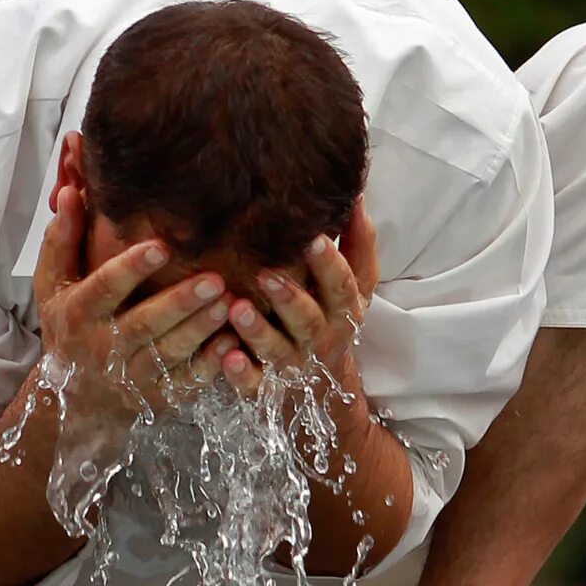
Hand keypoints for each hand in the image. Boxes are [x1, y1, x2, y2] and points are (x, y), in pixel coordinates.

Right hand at [34, 186, 233, 414]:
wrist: (76, 398)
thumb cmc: (68, 328)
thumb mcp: (54, 285)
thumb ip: (63, 240)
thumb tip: (69, 191)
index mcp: (80, 313)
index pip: (105, 288)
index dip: (131, 269)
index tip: (160, 247)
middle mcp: (104, 348)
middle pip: (145, 324)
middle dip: (180, 303)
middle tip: (214, 280)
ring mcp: (132, 376)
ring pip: (170, 353)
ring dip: (201, 329)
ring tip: (229, 304)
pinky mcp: (157, 396)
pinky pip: (187, 381)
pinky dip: (211, 364)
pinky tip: (234, 342)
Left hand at [221, 198, 378, 395]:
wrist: (322, 389)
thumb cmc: (332, 319)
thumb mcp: (355, 287)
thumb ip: (358, 244)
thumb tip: (356, 196)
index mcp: (342, 311)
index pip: (341, 285)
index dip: (329, 264)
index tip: (314, 239)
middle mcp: (319, 338)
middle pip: (307, 319)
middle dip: (289, 297)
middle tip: (266, 274)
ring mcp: (292, 365)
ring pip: (276, 350)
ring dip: (258, 332)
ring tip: (238, 310)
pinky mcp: (265, 388)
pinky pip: (254, 385)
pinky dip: (241, 373)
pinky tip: (227, 357)